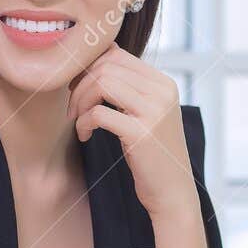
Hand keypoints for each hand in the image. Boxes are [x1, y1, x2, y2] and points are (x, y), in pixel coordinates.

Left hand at [67, 46, 197, 221]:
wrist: (173, 192)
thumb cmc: (152, 154)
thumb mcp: (147, 113)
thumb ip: (130, 87)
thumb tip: (98, 57)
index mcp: (164, 83)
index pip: (116, 54)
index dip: (89, 68)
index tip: (79, 89)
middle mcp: (163, 92)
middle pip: (106, 66)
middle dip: (81, 84)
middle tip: (74, 108)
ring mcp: (154, 112)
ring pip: (102, 83)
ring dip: (80, 102)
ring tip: (78, 121)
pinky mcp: (142, 134)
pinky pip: (99, 113)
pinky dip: (83, 122)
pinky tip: (84, 135)